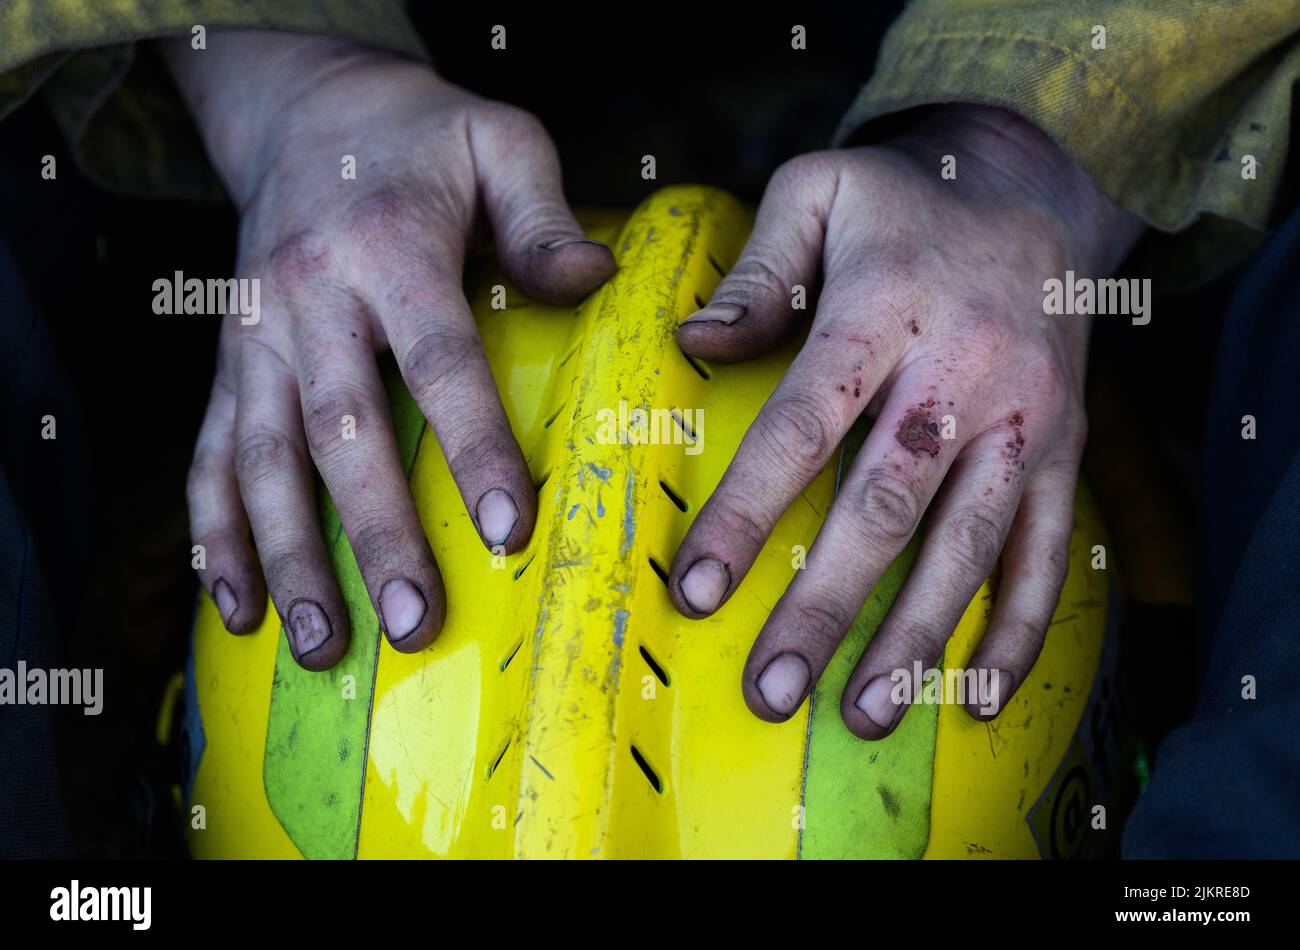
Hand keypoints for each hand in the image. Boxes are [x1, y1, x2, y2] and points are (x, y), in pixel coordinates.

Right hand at [165, 33, 613, 668]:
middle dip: (376, 534)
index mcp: (386, 247)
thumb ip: (543, 214)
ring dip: (289, 560)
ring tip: (322, 647)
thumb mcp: (498, 140)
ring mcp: (258, 338)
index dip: (472, 445)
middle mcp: (308, 300)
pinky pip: (210, 457)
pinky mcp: (230, 364)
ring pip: (263, 461)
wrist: (305, 112)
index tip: (507, 527)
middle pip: (341, 432)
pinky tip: (236, 606)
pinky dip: (215, 536)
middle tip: (417, 621)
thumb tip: (594, 284)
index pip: (436, 360)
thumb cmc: (421, 138)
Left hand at [669, 106, 1140, 735]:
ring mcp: (1025, 420)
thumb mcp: (818, 192)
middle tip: (769, 689)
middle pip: (886, 506)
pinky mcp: (1065, 452)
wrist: (1038, 194)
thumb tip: (692, 343)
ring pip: (969, 545)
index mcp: (886, 309)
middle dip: (826, 606)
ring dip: (916, 638)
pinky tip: (974, 696)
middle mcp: (963, 372)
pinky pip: (1047, 553)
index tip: (694, 590)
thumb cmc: (903, 205)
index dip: (749, 512)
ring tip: (862, 715)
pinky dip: (1019, 631)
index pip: (804, 424)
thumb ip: (756, 269)